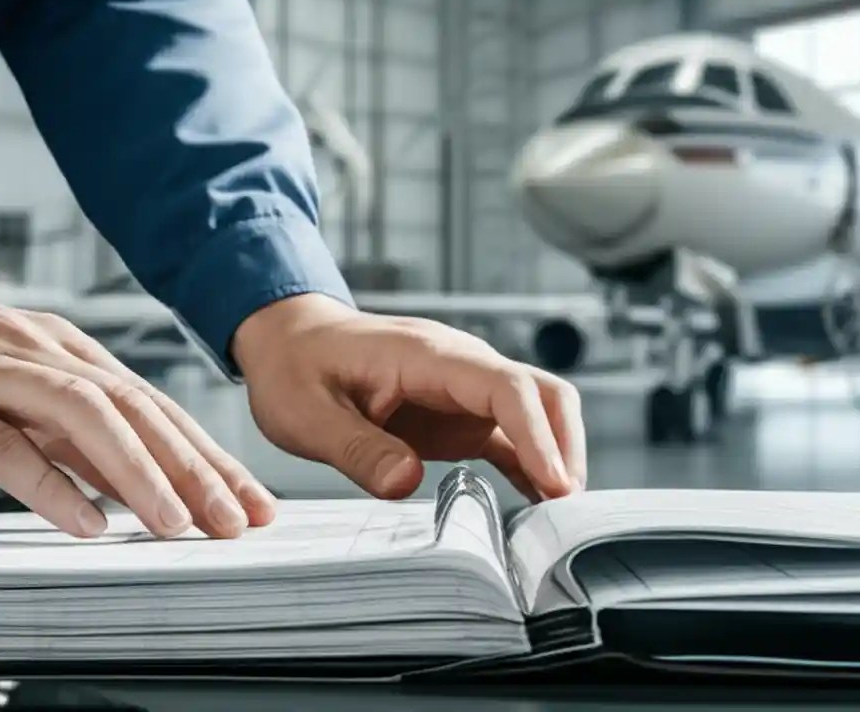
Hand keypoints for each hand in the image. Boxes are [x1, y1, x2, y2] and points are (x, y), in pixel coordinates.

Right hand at [0, 306, 274, 538]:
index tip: (254, 504)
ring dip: (140, 472)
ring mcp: (2, 371)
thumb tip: (144, 490)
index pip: (157, 408)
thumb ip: (85, 446)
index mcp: (69, 353)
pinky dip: (51, 484)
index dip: (211, 458)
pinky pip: (6, 444)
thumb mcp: (31, 411)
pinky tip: (88, 522)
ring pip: (87, 415)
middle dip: (194, 468)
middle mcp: (44, 351)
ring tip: (176, 524)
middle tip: (235, 521)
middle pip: (138, 408)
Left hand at [232, 293, 585, 502]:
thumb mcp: (305, 414)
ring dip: (558, 459)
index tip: (554, 483)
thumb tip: (407, 484)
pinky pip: (516, 439)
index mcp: (429, 357)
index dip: (538, 435)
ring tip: (559, 518)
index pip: (506, 387)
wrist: (293, 341)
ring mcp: (468, 392)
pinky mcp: (464, 417)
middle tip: (566, 510)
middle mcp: (462, 368)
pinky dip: (534, 470)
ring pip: (540, 414)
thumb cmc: (297, 367)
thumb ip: (357, 448)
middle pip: (544, 395)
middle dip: (566, 448)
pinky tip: (539, 508)